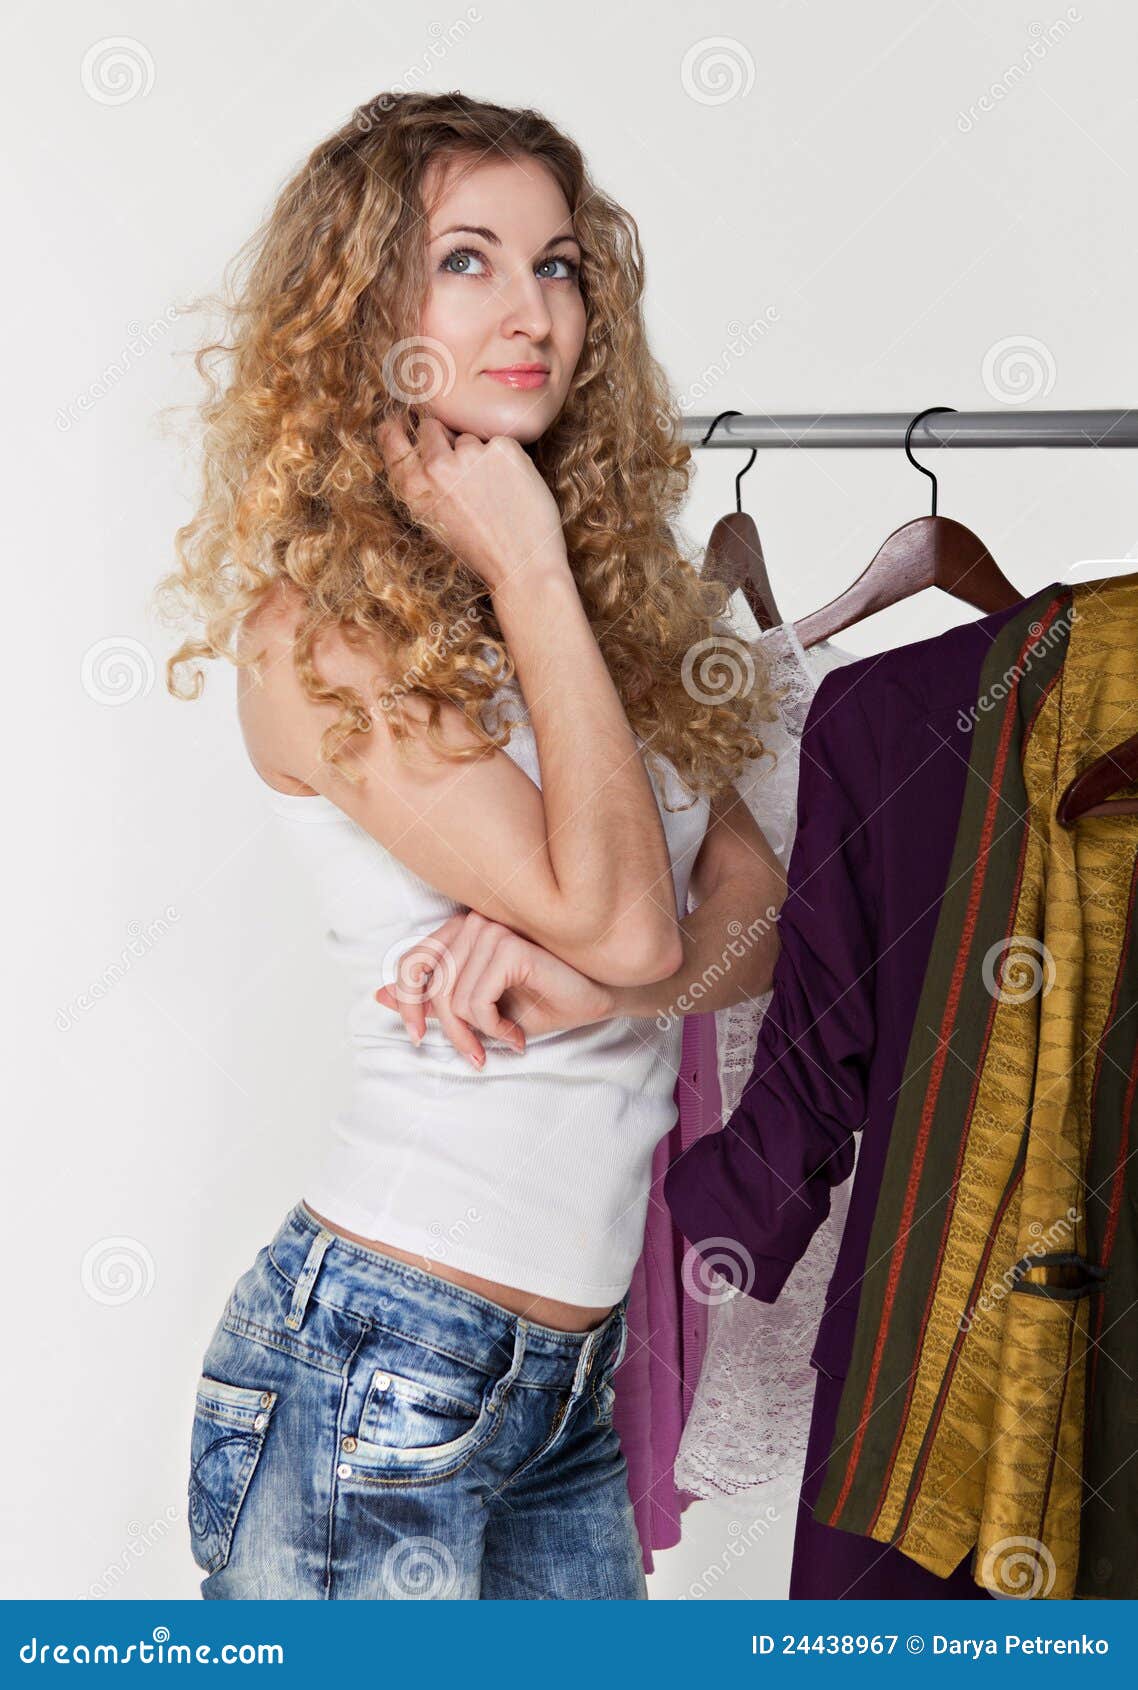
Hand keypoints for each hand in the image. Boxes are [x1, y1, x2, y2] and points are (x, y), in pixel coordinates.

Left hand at [374, 911, 616, 1068]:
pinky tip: (517, 1032)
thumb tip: (379, 996)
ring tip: (504, 1040)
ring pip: (452, 999)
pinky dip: (494, 1027)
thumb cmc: (540, 1000)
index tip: (417, 1037)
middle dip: (449, 1031)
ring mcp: (491, 929)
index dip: (407, 1002)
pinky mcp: (508, 945)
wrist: (593, 999)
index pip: (411, 962)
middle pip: (430, 986)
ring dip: (476, 1034)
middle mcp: (472, 922)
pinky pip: (476, 1002)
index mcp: (461, 930)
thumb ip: (433, 999)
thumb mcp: (477, 1007)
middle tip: (475, 1057)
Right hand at [377, 414, 567, 591]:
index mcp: (414, 488)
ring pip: (468, 438)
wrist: (522, 566)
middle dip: (442, 439)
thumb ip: (421, 486)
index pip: (392, 440)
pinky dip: (506, 461)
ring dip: (478, 455)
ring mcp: (470, 455)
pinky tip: (512, 489)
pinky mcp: (503, 449)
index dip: (396, 428)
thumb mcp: (433, 522)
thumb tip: (419, 450)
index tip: (402, 421)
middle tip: (462, 467)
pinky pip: (499, 444)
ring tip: (492, 492)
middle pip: (430, 428)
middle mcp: (437, 467)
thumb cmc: (479, 551)